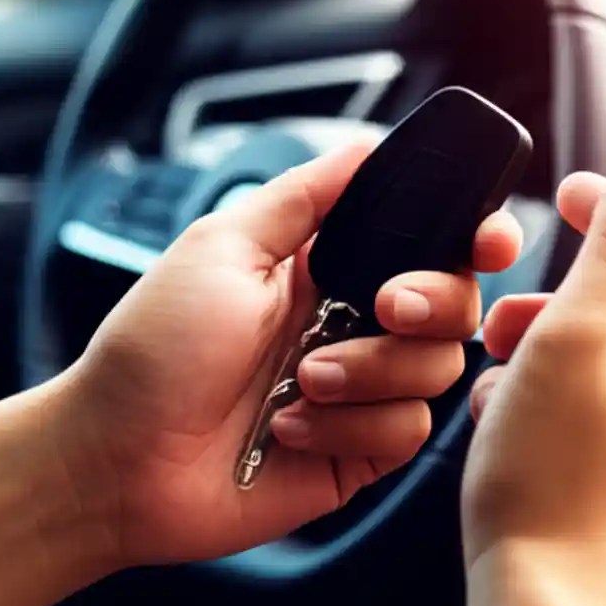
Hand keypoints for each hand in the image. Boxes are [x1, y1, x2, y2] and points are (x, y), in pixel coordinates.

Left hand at [53, 145, 522, 565]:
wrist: (117, 460)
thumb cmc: (152, 349)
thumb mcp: (222, 248)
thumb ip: (303, 198)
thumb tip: (366, 146)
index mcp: (328, 267)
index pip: (429, 240)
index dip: (474, 236)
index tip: (488, 240)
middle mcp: (354, 323)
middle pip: (455, 302)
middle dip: (432, 302)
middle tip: (383, 306)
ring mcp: (362, 390)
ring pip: (439, 368)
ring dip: (371, 371)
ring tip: (299, 382)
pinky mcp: (361, 451)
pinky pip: (409, 431)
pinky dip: (352, 426)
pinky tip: (290, 428)